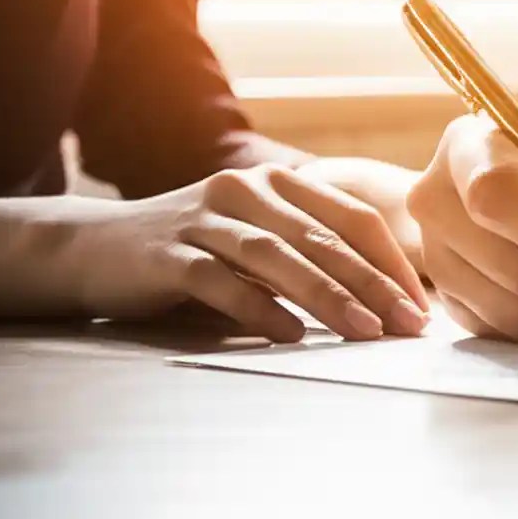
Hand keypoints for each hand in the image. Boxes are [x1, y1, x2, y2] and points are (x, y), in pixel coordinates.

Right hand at [65, 163, 427, 341]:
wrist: (94, 250)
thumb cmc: (198, 253)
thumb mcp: (261, 240)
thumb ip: (313, 255)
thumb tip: (388, 304)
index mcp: (280, 183)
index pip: (354, 219)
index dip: (393, 263)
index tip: (422, 308)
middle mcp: (246, 190)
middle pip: (324, 239)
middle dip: (374, 285)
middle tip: (409, 325)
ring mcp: (204, 219)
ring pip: (278, 257)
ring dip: (327, 296)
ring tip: (365, 331)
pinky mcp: (167, 254)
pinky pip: (220, 281)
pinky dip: (258, 308)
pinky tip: (289, 335)